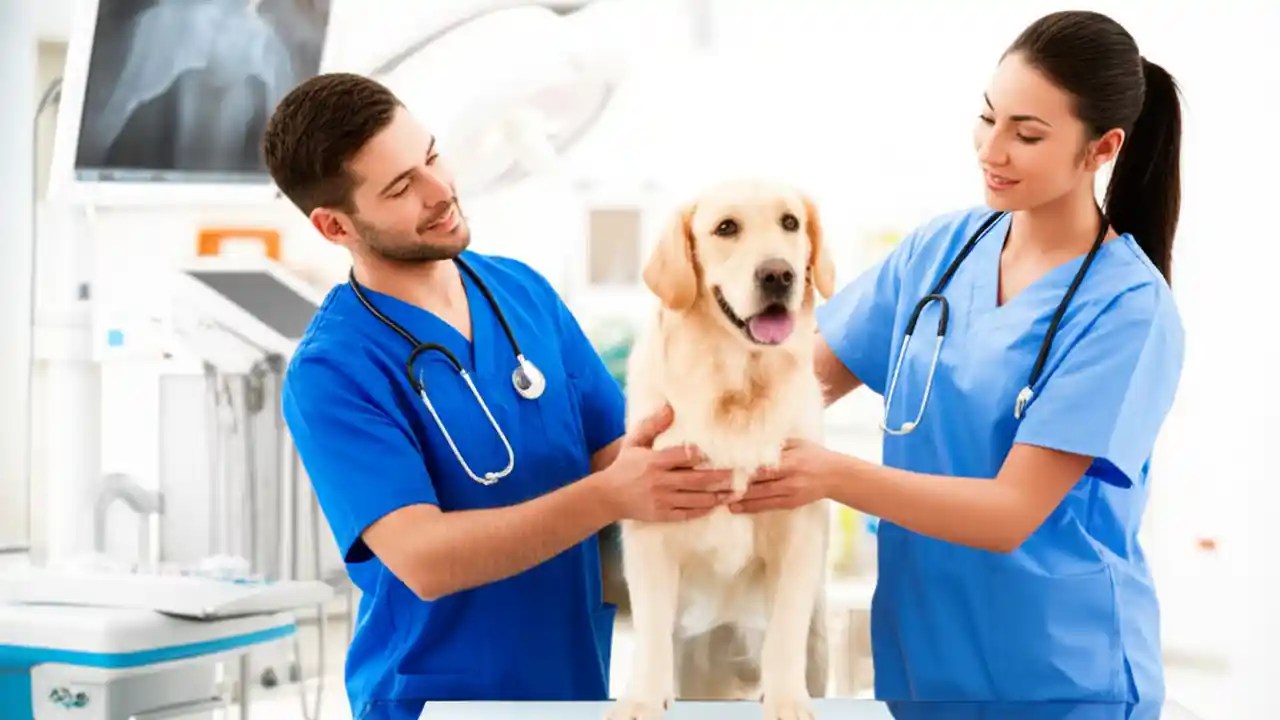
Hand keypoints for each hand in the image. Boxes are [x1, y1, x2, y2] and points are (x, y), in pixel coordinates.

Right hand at [600, 405, 732, 521]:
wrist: (607, 497)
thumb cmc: (623, 466)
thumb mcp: (634, 442)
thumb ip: (652, 425)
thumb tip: (669, 407)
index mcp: (655, 461)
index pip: (684, 456)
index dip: (702, 455)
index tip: (720, 452)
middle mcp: (661, 481)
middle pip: (697, 480)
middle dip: (721, 478)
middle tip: (741, 475)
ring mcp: (663, 500)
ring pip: (696, 499)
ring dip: (718, 496)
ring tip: (736, 491)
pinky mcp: (663, 515)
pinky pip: (688, 513)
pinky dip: (704, 510)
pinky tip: (717, 505)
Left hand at [729, 438, 831, 513]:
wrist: (836, 476)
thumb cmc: (814, 455)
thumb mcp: (797, 444)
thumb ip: (776, 445)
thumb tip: (749, 441)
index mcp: (790, 459)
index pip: (762, 464)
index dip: (742, 466)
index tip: (722, 466)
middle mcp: (790, 477)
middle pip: (758, 481)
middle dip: (735, 483)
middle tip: (713, 483)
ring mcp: (790, 492)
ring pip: (760, 496)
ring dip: (739, 497)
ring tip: (719, 497)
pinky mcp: (790, 503)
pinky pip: (767, 506)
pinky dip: (751, 507)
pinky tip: (736, 507)